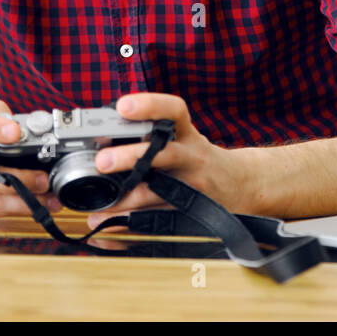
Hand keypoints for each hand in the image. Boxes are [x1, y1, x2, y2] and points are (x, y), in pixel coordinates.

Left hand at [85, 93, 256, 228]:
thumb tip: (102, 136)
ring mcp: (192, 187)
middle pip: (165, 154)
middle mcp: (192, 157)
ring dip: (125, 202)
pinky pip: (157, 223)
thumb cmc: (198, 157)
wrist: (240, 184)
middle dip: (132, 157)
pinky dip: (128, 230)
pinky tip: (105, 228)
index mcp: (187, 134)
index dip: (150, 105)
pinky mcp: (190, 213)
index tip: (123, 106)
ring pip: (158, 194)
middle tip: (103, 161)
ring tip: (97, 209)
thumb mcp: (184, 137)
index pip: (174, 112)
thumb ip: (153, 133)